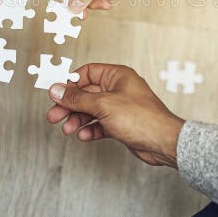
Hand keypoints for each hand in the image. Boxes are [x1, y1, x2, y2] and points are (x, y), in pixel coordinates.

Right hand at [46, 64, 183, 166]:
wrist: (163, 143)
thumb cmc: (142, 118)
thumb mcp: (103, 105)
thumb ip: (77, 98)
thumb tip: (57, 90)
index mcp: (117, 76)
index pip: (87, 73)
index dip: (70, 83)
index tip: (57, 94)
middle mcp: (118, 89)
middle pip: (86, 94)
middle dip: (70, 105)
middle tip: (54, 115)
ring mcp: (120, 107)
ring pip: (91, 110)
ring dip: (78, 119)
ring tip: (68, 129)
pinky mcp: (121, 124)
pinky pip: (100, 124)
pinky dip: (90, 129)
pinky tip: (84, 135)